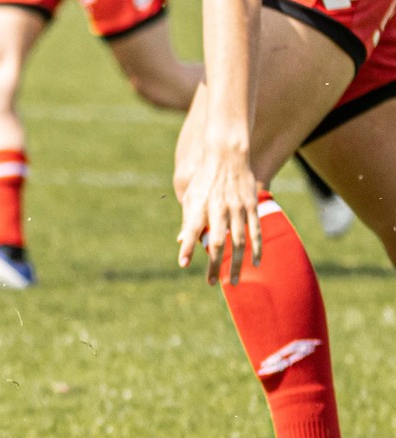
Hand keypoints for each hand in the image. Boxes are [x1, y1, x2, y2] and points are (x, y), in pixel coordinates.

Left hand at [175, 140, 262, 283]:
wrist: (226, 156)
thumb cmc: (205, 179)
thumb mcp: (191, 196)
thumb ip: (188, 220)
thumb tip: (180, 240)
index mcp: (199, 206)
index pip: (190, 230)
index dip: (186, 247)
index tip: (183, 263)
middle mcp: (218, 209)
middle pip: (215, 242)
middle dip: (213, 264)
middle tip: (211, 282)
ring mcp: (237, 208)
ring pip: (238, 242)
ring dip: (236, 264)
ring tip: (233, 281)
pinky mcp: (252, 206)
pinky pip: (256, 232)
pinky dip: (256, 249)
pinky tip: (255, 264)